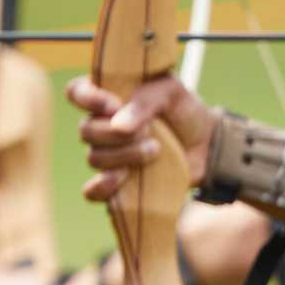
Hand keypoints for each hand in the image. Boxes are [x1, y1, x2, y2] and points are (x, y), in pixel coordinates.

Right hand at [68, 74, 219, 202]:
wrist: (207, 145)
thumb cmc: (184, 111)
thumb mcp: (171, 92)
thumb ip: (146, 101)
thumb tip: (118, 126)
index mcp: (109, 96)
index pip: (77, 92)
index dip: (88, 99)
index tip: (115, 105)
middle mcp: (102, 125)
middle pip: (86, 131)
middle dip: (116, 133)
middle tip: (148, 131)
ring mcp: (108, 155)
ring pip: (95, 158)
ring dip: (125, 156)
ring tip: (156, 150)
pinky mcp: (117, 182)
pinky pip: (93, 191)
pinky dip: (102, 187)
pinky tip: (122, 178)